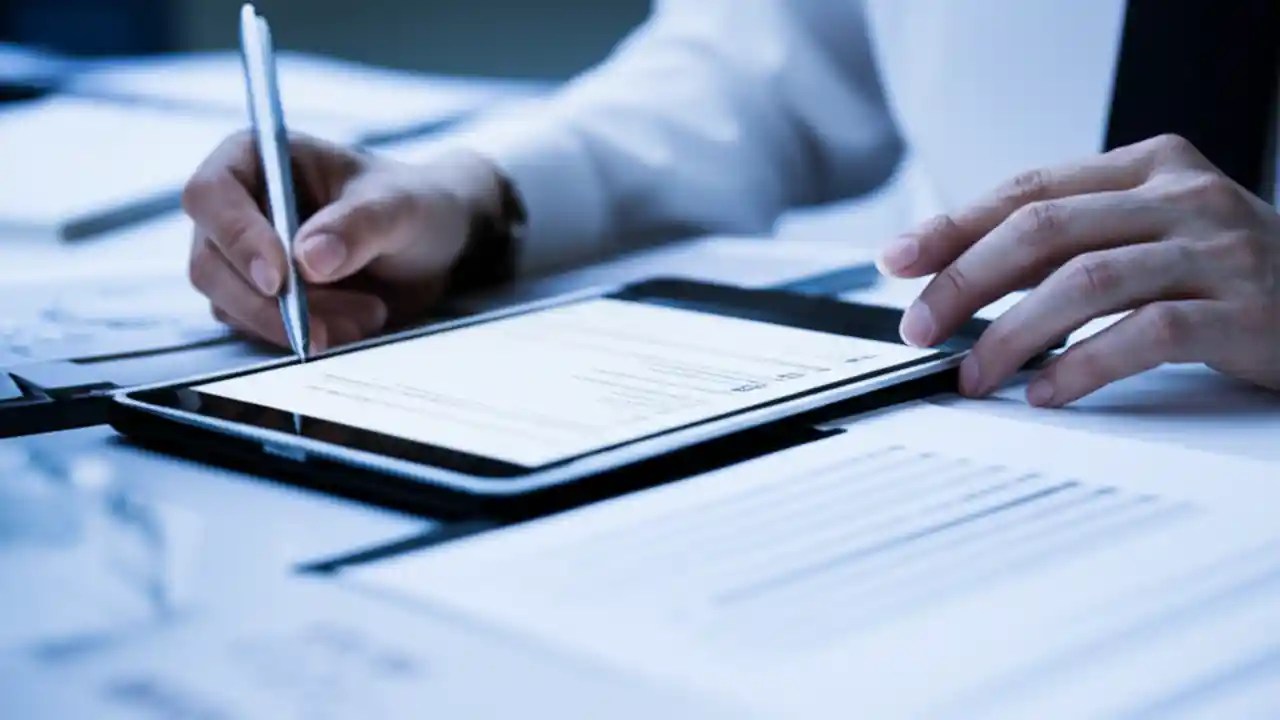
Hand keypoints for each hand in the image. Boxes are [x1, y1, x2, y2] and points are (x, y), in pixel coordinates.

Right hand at [183, 132, 503, 350]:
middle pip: (210, 263)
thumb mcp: (399, 207)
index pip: (212, 194)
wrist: (431, 242)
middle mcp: (236, 206)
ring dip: (295, 324)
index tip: (281, 280)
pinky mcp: (257, 298)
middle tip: (329, 324)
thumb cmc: (411, 203)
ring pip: (232, 304)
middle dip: (270, 303)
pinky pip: (258, 329)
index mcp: (256, 156)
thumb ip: (358, 225)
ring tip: (369, 313)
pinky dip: (304, 336)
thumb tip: (308, 259)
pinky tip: (356, 324)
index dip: (238, 238)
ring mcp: (241, 256)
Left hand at [877, 134, 1279, 405]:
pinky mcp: (1247, 312)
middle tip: (920, 327)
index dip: (954, 227)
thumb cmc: (1229, 277)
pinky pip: (1146, 335)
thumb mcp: (1149, 238)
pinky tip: (1045, 393)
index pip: (1029, 190)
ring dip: (1012, 334)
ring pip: (1087, 281)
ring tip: (974, 375)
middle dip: (965, 281)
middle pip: (1044, 229)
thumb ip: (1069, 245)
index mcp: (1151, 167)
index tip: (898, 261)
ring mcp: (1220, 252)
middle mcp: (1185, 197)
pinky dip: (1082, 367)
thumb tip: (958, 274)